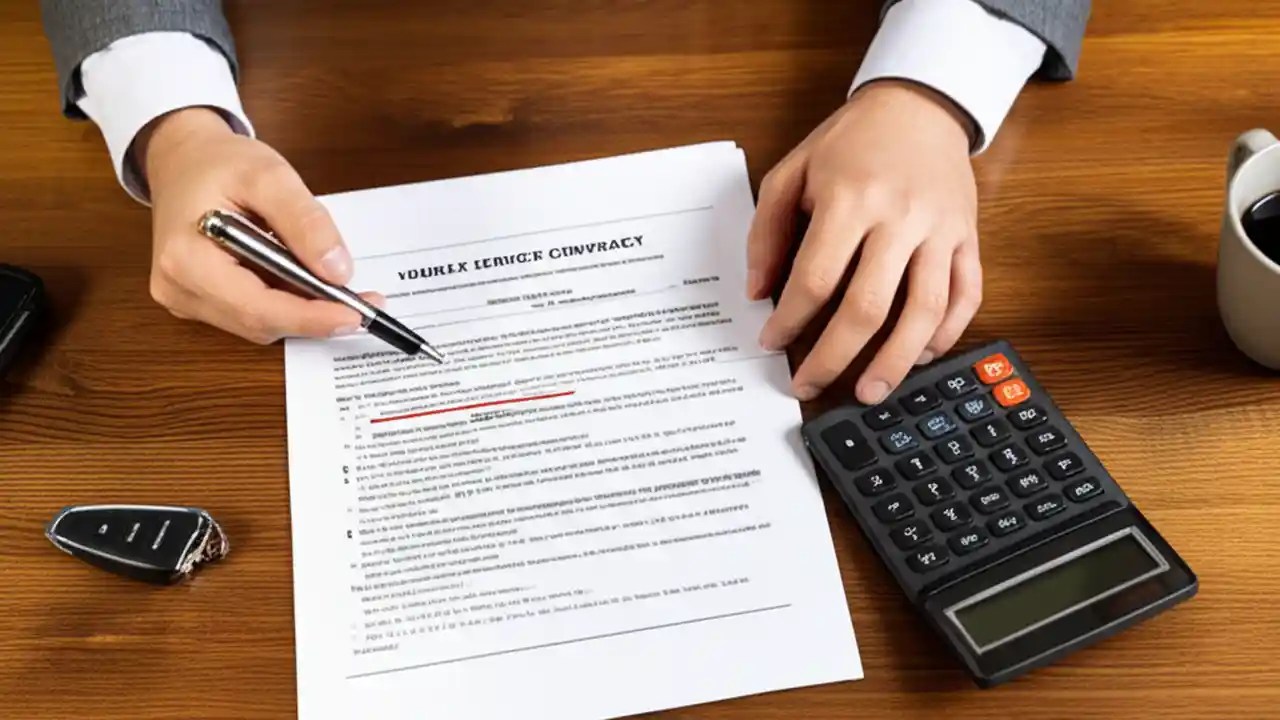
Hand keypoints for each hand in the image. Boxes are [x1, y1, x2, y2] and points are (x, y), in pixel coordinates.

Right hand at [139, 107, 379, 343]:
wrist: (184, 160)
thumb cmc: (219, 163)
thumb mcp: (270, 176)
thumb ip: (305, 222)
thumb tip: (338, 271)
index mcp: (185, 258)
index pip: (256, 308)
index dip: (310, 318)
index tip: (355, 315)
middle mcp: (178, 288)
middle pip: (259, 323)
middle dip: (314, 317)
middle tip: (362, 302)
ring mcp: (185, 298)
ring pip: (258, 325)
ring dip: (302, 311)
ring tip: (338, 288)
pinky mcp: (198, 301)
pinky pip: (251, 315)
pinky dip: (285, 304)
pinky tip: (304, 281)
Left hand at [748, 80, 982, 404]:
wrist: (919, 105)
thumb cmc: (851, 142)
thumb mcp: (793, 171)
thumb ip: (768, 232)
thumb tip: (758, 292)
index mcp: (850, 199)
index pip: (815, 279)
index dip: (789, 319)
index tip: (771, 342)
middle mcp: (899, 218)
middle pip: (867, 307)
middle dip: (833, 357)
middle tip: (809, 386)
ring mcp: (940, 230)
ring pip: (924, 311)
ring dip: (895, 362)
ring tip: (869, 392)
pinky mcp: (968, 237)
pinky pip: (966, 295)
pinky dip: (945, 334)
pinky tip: (920, 356)